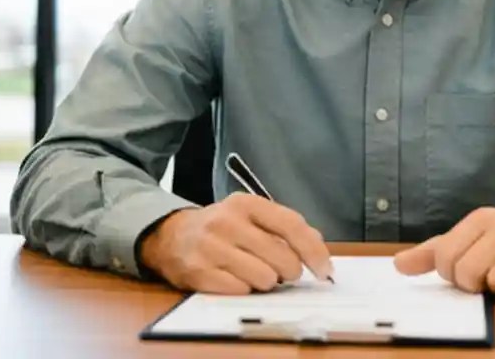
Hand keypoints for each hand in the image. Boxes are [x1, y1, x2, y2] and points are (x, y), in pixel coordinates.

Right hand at [138, 193, 333, 293]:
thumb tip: (317, 246)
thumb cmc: (220, 228)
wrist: (170, 236)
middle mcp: (227, 222)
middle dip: (290, 271)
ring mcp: (211, 247)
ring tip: (253, 272)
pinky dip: (244, 289)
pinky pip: (241, 291)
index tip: (324, 269)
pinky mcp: (199, 272)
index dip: (313, 250)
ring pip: (265, 278)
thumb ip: (283, 226)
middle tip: (282, 271)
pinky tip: (234, 279)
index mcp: (246, 204)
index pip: (291, 225)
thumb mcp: (250, 216)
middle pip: (282, 258)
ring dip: (266, 282)